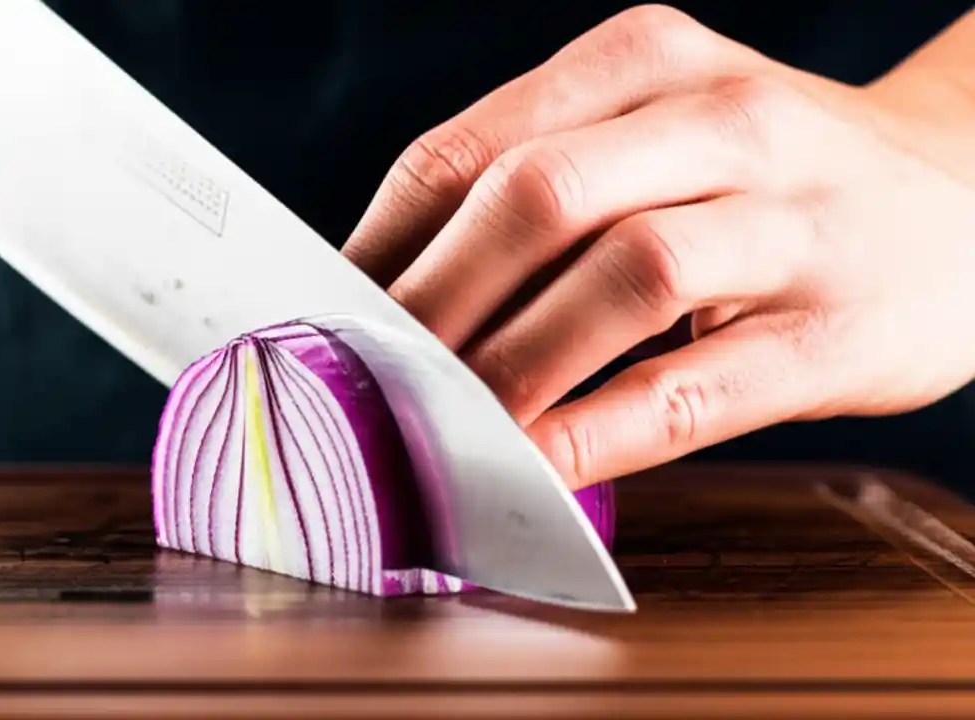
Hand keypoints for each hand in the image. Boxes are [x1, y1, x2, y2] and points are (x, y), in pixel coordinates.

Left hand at [342, 5, 974, 489]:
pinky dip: (606, 431)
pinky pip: (702, 385)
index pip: (471, 148)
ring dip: (512, 365)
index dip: (378, 242)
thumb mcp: (659, 133)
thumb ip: (540, 188)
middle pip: (536, 197)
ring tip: (444, 425)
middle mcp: (722, 118)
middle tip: (366, 379)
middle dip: (430, 301)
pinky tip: (544, 468)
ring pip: (624, 277)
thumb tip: (392, 291)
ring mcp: (792, 219)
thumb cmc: (769, 177)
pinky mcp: (842, 327)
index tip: (321, 316)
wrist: (967, 191)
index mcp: (646, 62)